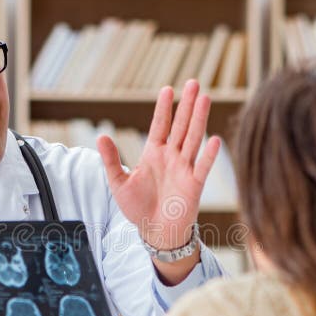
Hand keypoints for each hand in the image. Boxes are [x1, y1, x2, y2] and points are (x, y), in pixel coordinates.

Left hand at [97, 80, 219, 280]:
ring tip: (204, 98)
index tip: (167, 88)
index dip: (163, 107)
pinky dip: (208, 155)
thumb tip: (101, 136)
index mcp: (154, 153)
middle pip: (180, 125)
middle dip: (186, 104)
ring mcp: (184, 168)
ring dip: (199, 119)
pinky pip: (202, 167)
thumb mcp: (119, 183)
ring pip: (193, 139)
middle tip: (194, 82)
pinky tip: (214, 139)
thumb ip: (111, 160)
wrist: (155, 232)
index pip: (160, 125)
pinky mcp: (194, 185)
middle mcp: (172, 157)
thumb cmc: (138, 208)